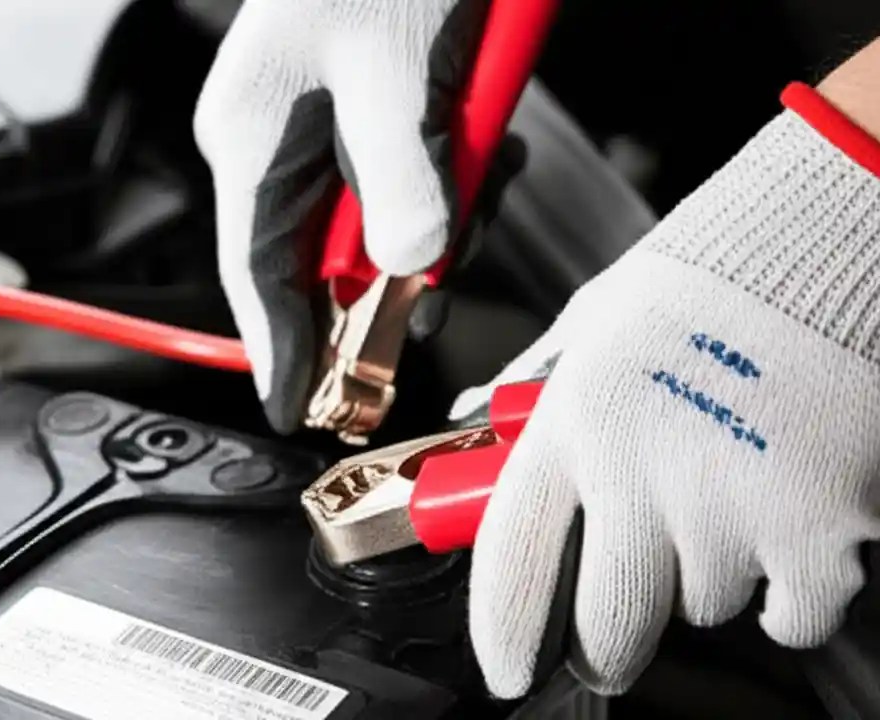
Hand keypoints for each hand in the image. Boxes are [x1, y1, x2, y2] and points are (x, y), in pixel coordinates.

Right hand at [193, 0, 487, 432]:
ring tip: (477, 169)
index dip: (280, 351)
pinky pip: (406, 175)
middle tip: (438, 293)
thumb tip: (414, 266)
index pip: (255, 275)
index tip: (299, 411)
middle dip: (389, 280)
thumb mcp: (396, 74)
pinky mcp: (367, 110)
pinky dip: (451, 176)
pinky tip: (478, 143)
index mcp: (253, 138)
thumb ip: (403, 177)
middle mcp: (276, 141)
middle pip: (323, 257)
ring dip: (437, 215)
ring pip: (375, 220)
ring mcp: (320, 125)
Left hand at [466, 88, 879, 696]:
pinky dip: (789, 597)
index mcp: (572, 419)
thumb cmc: (709, 276)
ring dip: (709, 578)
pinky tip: (787, 531)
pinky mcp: (817, 526)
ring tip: (728, 494)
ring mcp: (729, 504)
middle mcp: (639, 470)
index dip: (502, 631)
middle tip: (615, 633)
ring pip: (703, 607)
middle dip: (607, 644)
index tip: (508, 669)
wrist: (827, 239)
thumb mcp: (595, 319)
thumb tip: (474, 411)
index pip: (512, 558)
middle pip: (608, 623)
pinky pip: (790, 614)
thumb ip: (533, 380)